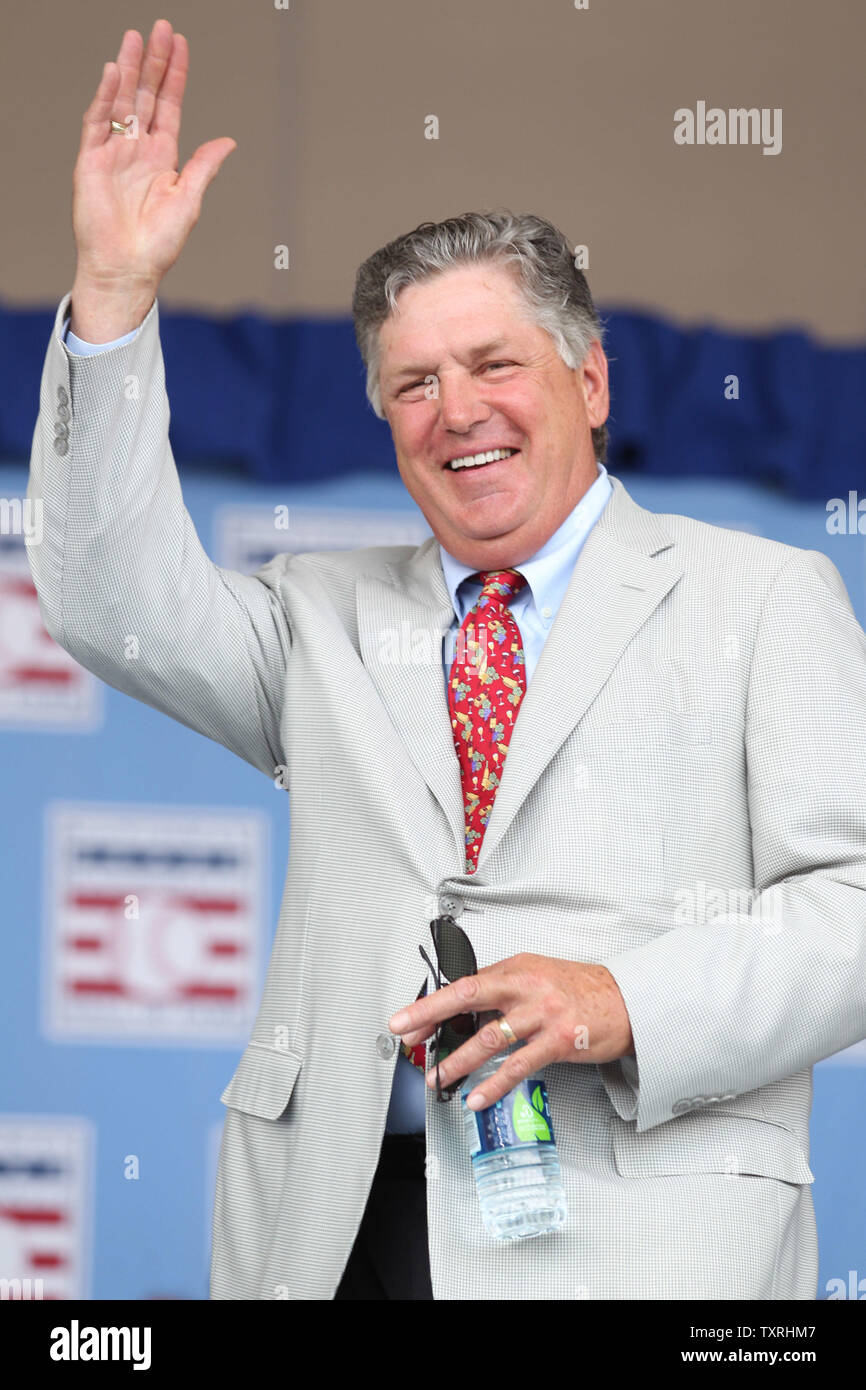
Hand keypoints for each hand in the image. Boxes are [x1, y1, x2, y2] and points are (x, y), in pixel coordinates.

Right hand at [70, 20, 235, 336]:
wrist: (127, 269)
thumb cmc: (158, 244)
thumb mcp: (189, 201)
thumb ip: (204, 166)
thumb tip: (228, 141)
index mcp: (163, 157)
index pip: (168, 105)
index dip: (174, 75)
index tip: (180, 44)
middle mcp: (137, 149)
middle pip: (145, 95)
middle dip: (152, 62)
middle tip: (160, 28)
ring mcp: (113, 152)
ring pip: (120, 101)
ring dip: (127, 69)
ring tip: (134, 38)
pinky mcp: (91, 162)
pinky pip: (97, 122)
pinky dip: (104, 97)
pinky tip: (112, 73)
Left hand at [389, 953, 634, 1109]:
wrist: (625, 1001)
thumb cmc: (578, 989)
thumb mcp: (537, 974)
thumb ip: (502, 987)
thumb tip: (461, 1006)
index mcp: (516, 968)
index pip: (465, 983)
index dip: (432, 1003)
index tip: (407, 1020)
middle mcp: (526, 987)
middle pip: (468, 997)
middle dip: (431, 1016)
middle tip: (406, 1036)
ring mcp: (543, 1014)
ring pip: (490, 1039)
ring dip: (458, 1061)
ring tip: (438, 1078)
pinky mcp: (559, 1041)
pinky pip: (519, 1066)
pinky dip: (494, 1085)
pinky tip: (477, 1097)